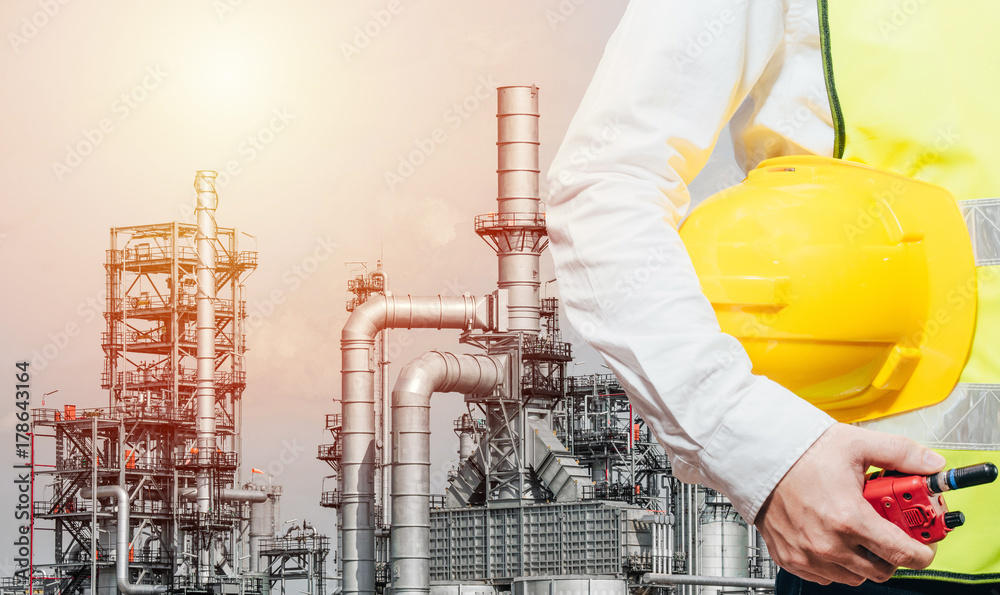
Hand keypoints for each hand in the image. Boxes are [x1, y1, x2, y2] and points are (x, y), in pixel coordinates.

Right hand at [755, 423, 944, 585]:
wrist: (758, 456)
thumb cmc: (800, 451)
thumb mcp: (856, 444)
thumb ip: (900, 454)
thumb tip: (932, 464)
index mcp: (848, 517)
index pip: (902, 553)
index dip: (921, 552)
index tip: (924, 544)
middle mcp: (828, 543)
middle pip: (881, 570)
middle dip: (893, 554)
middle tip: (889, 532)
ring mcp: (807, 555)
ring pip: (854, 577)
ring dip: (864, 560)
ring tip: (858, 531)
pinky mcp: (791, 559)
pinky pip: (826, 577)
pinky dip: (836, 564)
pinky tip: (833, 537)